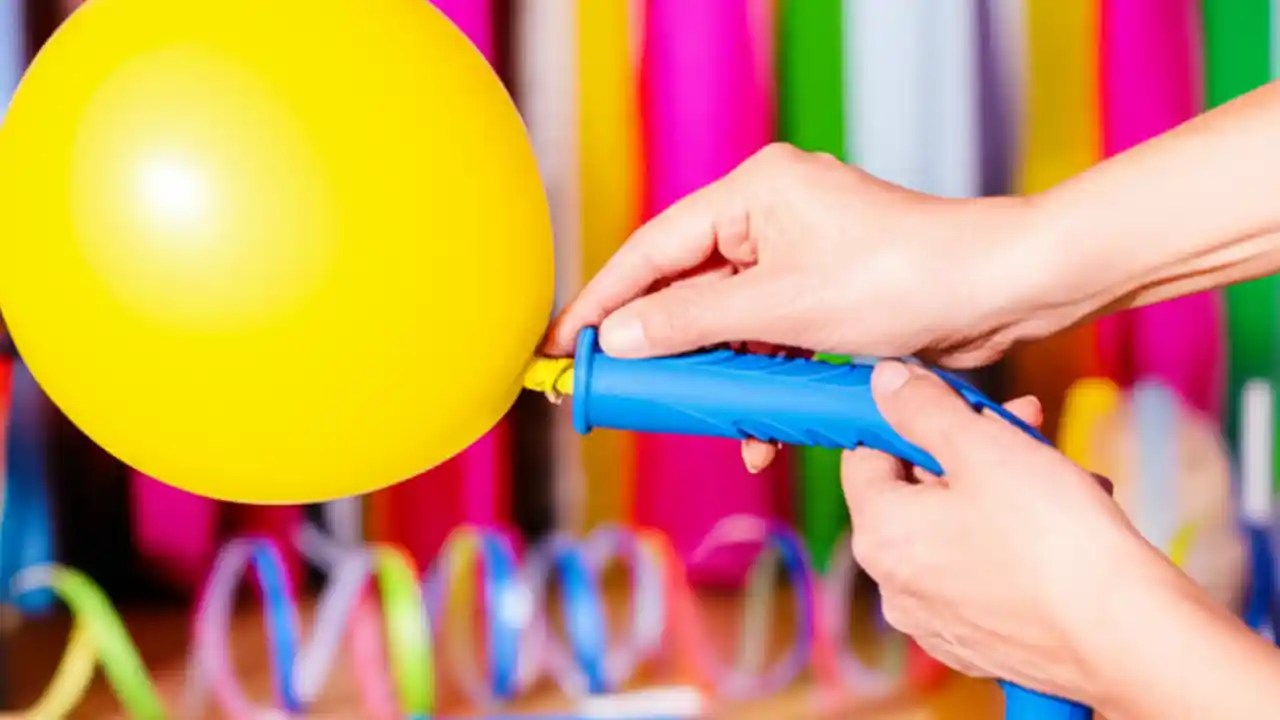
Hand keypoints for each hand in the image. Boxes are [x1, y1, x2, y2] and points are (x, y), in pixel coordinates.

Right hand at [545, 142, 1094, 470]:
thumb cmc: (899, 277)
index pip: (654, 249)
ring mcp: (801, 255)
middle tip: (624, 393)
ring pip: (731, 322)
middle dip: (664, 348)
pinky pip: (772, 337)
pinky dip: (764, 380)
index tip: (567, 343)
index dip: (605, 300)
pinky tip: (762, 429)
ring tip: (703, 422)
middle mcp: (772, 216)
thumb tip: (624, 337)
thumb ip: (693, 321)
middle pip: (689, 288)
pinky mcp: (827, 292)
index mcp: (754, 193)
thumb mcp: (782, 308)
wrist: (998, 291)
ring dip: (719, 377)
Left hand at [844, 360, 1192, 705]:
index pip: (864, 456)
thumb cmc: (1052, 535)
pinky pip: (983, 571)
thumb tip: (883, 382)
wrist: (1127, 637)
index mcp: (880, 535)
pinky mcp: (980, 643)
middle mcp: (894, 585)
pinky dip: (1015, 539)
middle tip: (1023, 422)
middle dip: (968, 448)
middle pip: (915, 491)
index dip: (907, 418)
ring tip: (1062, 472)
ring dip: (1002, 487)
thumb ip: (922, 407)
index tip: (954, 401)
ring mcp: (936, 620)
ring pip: (956, 528)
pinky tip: (1067, 521)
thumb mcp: (982, 446)